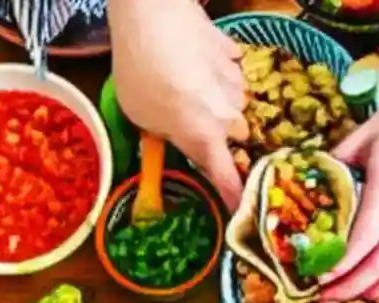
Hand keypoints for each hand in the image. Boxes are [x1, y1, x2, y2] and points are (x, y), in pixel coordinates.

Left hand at [109, 0, 246, 208]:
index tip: (240, 207)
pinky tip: (193, 58)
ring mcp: (236, 81)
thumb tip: (173, 136)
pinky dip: (217, 70)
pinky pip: (231, 70)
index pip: (226, 176)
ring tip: (188, 83)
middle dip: (220, 132)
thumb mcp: (139, 116)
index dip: (233, 194)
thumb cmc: (140, 73)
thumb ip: (163, 134)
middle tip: (192, 121)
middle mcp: (229, 114)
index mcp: (205, 137)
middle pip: (235, 134)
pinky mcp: (233, 52)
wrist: (153, 16)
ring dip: (218, 100)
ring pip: (234, 101)